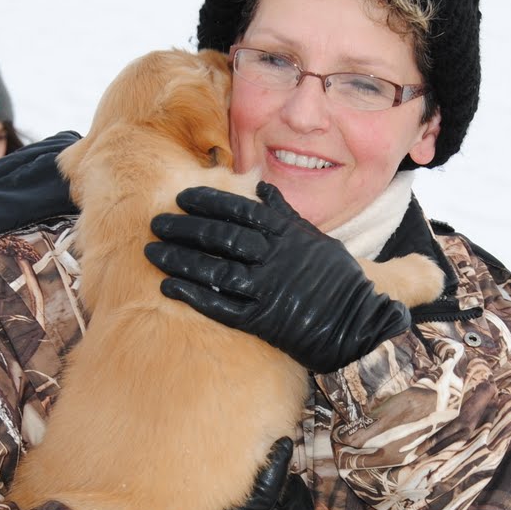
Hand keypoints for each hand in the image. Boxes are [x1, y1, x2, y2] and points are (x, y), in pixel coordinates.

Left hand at [146, 182, 411, 372]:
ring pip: (215, 269)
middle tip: (157, 222)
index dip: (208, 201)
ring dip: (180, 260)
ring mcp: (268, 290)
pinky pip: (221, 305)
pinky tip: (169, 286)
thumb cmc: (337, 279)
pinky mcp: (263, 320)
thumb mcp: (315, 238)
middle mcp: (275, 258)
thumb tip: (261, 186)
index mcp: (288, 234)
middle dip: (185, 228)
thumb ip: (284, 213)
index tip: (182, 196)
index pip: (240, 210)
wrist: (357, 322)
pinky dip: (193, 295)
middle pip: (221, 237)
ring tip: (153, 251)